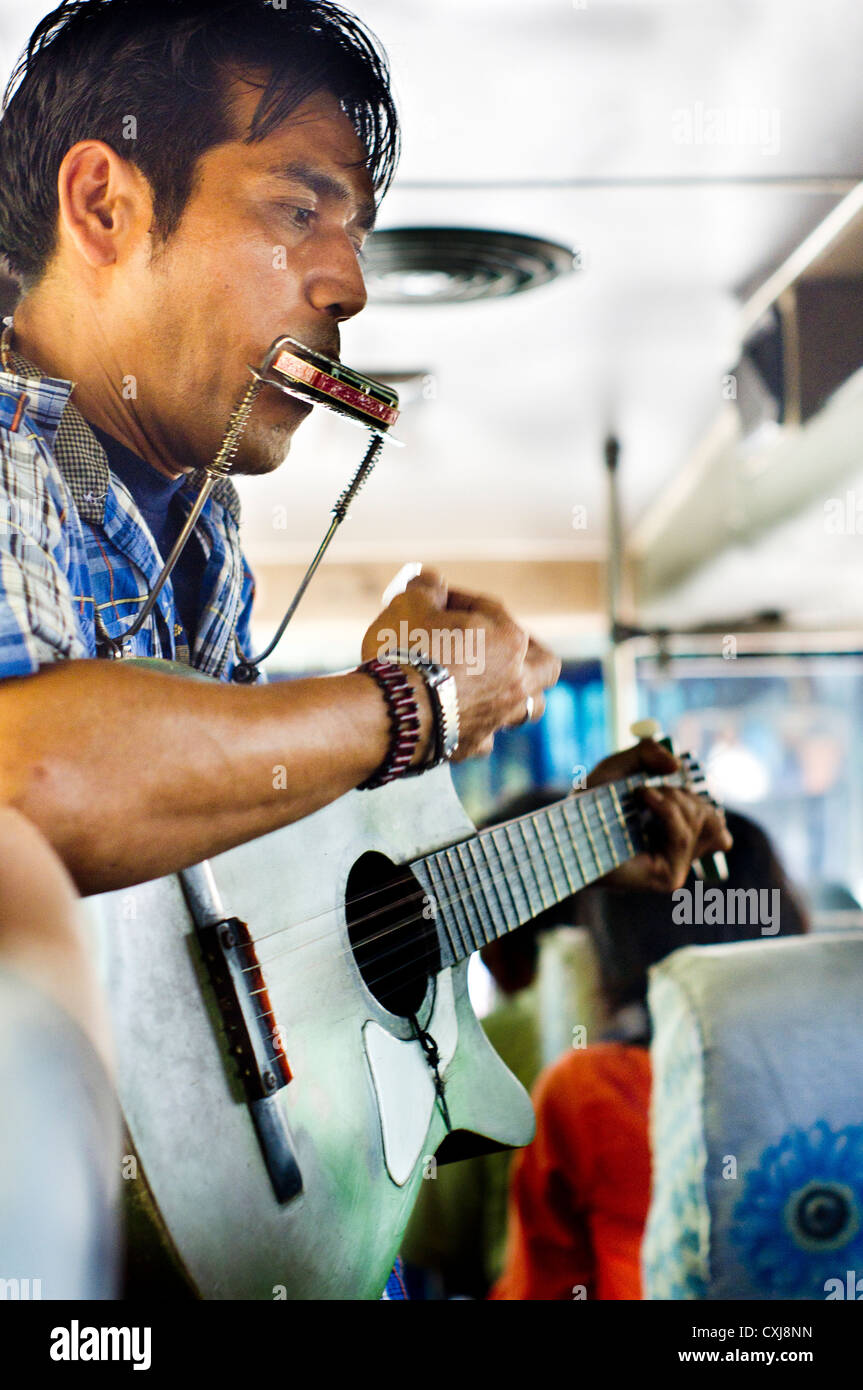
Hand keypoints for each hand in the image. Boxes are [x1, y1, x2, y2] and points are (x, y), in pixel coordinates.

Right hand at [361, 568, 560, 759]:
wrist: (390, 712)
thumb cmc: (405, 651)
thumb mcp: (411, 603)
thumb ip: (426, 587)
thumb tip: (429, 581)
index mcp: (510, 641)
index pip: (492, 610)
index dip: (462, 599)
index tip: (437, 599)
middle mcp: (516, 683)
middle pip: (544, 668)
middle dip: (528, 655)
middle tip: (503, 646)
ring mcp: (497, 719)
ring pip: (526, 709)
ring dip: (512, 696)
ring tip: (490, 687)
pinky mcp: (472, 746)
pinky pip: (485, 736)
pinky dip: (475, 725)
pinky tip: (457, 718)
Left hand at [586, 739, 732, 891]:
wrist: (567, 830)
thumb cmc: (589, 805)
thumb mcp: (619, 767)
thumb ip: (648, 753)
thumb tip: (676, 765)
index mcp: (675, 834)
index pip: (716, 827)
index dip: (705, 804)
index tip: (677, 788)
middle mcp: (678, 855)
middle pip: (711, 819)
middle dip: (681, 794)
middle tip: (646, 792)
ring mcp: (675, 867)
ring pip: (697, 821)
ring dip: (670, 798)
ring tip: (640, 795)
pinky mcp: (668, 877)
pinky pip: (682, 834)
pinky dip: (666, 809)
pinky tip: (644, 797)